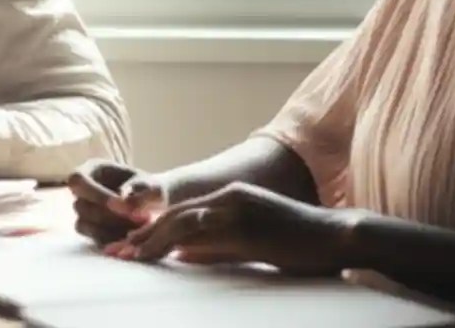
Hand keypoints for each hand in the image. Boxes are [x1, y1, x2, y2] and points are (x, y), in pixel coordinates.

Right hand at [67, 159, 166, 245]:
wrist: (155, 206)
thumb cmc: (152, 190)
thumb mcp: (153, 187)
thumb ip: (142, 192)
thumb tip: (124, 202)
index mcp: (93, 169)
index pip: (78, 180)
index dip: (96, 194)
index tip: (123, 206)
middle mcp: (83, 190)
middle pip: (80, 205)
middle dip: (108, 215)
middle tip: (137, 219)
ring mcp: (84, 211)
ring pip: (83, 224)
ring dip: (110, 229)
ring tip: (138, 228)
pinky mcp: (90, 230)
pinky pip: (92, 239)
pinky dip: (112, 240)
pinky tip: (131, 237)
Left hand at [111, 181, 353, 276]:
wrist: (336, 235)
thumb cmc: (298, 244)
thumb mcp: (250, 242)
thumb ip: (216, 246)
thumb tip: (182, 257)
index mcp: (230, 198)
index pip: (181, 213)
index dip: (152, 229)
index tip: (129, 246)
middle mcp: (229, 197)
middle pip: (175, 215)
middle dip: (144, 235)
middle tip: (118, 253)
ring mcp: (238, 206)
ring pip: (185, 222)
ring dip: (154, 240)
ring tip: (132, 256)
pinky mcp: (249, 222)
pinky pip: (209, 232)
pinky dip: (184, 242)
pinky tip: (167, 253)